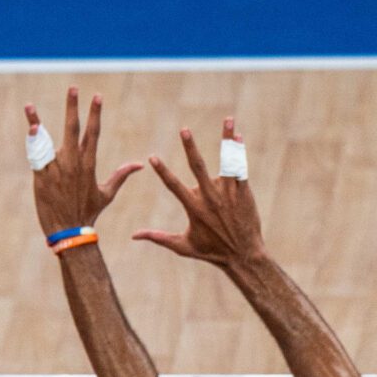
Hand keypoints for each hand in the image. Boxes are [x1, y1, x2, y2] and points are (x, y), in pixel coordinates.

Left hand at [26, 88, 142, 237]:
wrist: (69, 231)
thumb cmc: (89, 212)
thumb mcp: (107, 193)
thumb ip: (121, 175)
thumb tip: (140, 165)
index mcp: (89, 164)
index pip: (93, 133)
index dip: (95, 114)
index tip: (97, 96)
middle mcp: (73, 163)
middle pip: (72, 129)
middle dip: (73, 107)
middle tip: (73, 88)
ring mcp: (56, 169)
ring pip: (46, 141)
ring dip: (37, 122)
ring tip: (29, 106)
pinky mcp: (42, 177)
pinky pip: (36, 155)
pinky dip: (33, 141)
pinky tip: (30, 127)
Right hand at [135, 118, 266, 267]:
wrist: (243, 256)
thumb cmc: (212, 252)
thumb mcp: (183, 247)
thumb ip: (158, 237)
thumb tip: (133, 236)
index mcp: (193, 208)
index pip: (173, 186)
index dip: (162, 171)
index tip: (152, 156)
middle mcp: (210, 198)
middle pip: (198, 167)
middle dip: (190, 147)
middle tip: (184, 129)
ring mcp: (228, 193)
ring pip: (225, 161)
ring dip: (226, 139)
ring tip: (228, 119)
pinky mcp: (243, 192)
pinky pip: (240, 168)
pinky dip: (238, 152)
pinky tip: (238, 136)